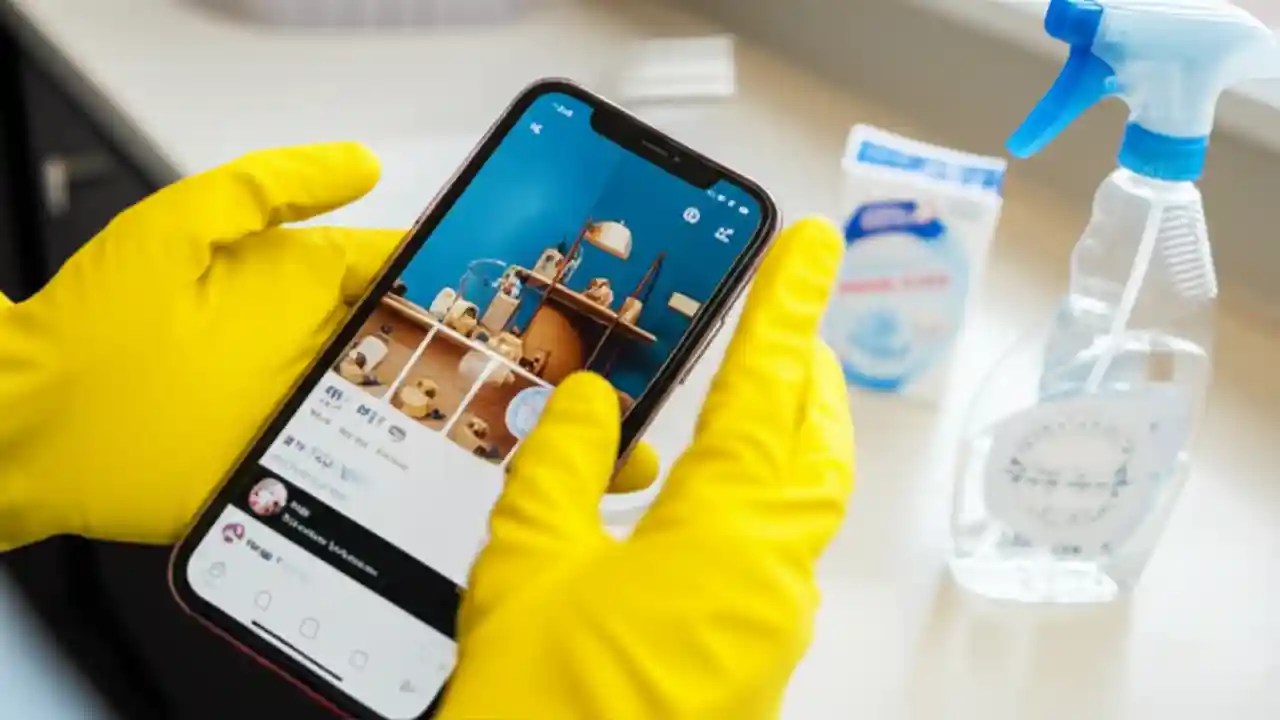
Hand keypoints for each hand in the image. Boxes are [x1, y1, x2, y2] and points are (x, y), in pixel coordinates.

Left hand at [0, 143, 656, 551]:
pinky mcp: (299, 478)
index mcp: (317, 291)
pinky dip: (429, 498)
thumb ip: (271, 188)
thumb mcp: (185, 229)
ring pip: (426, 430)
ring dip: (494, 443)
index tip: (554, 296)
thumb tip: (363, 161)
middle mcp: (328, 356)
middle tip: (596, 395)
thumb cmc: (98, 320)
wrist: (33, 426)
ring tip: (566, 457)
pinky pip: (377, 486)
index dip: (488, 286)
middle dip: (521, 377)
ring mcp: (318, 421)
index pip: (422, 282)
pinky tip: (483, 505)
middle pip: (444, 363)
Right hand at [441, 218, 854, 719]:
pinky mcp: (749, 662)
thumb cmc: (549, 713)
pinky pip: (770, 555)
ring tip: (748, 397)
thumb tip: (590, 401)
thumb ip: (563, 464)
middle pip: (816, 443)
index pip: (768, 385)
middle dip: (808, 371)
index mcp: (725, 531)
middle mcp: (770, 574)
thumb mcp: (530, 565)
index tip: (811, 243)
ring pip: (801, 501)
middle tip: (793, 322)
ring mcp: (769, 625)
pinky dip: (751, 501)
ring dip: (786, 435)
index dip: (789, 303)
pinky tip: (694, 506)